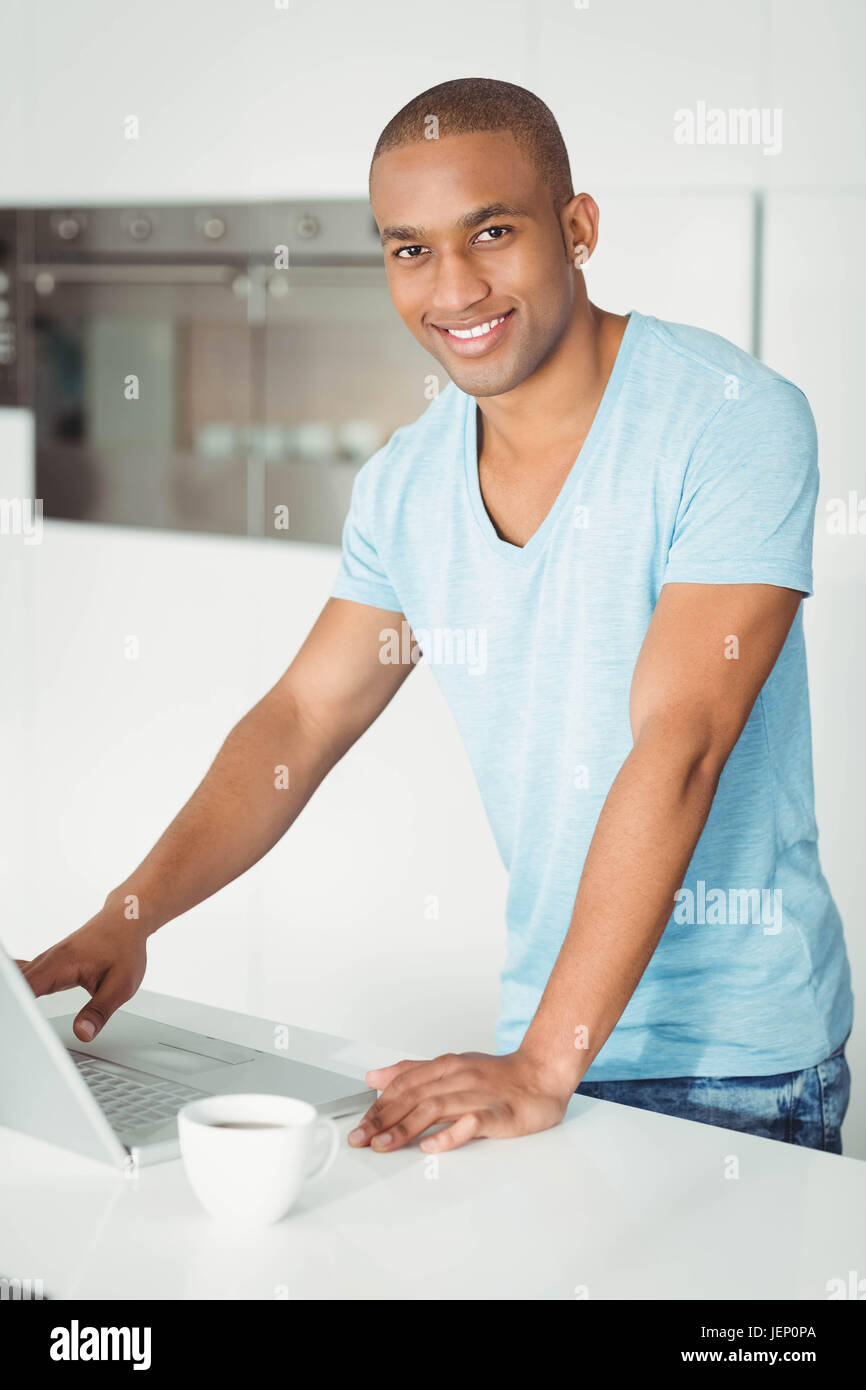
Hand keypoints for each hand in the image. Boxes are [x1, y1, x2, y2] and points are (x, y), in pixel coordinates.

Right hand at [16, 906, 148, 1041]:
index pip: (24, 989)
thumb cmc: (125, 947)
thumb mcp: (121, 985)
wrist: (126, 920)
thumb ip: (99, 1011)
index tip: (17, 1028)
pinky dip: (17, 990)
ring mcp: (45, 961)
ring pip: (17, 981)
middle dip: (12, 1008)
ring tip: (10, 1027)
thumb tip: (82, 1034)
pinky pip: (23, 977)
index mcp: (60, 964)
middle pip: (15, 985)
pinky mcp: (48, 964)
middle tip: (9, 1034)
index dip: (17, 1009)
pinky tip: (14, 1003)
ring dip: (13, 1000)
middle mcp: (47, 960)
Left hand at [347, 1048, 575, 1154]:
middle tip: (360, 1139)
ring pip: (436, 1108)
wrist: (543, 1074)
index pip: (404, 1084)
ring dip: (406, 1128)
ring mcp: (478, 1095)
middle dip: (383, 1119)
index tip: (359, 1126)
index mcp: (447, 1066)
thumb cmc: (498, 1076)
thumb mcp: (452, 1066)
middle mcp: (459, 1077)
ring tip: (384, 1145)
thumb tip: (375, 1077)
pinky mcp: (499, 1114)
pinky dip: (450, 1135)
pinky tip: (432, 1146)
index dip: (378, 1105)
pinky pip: (471, 1123)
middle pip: (414, 1097)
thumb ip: (413, 1072)